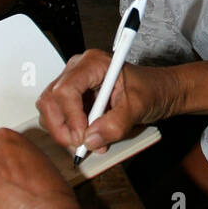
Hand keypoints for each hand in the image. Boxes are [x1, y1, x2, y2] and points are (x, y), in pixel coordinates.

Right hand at [36, 50, 181, 153]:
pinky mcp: (72, 97)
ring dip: (63, 131)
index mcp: (93, 64)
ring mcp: (73, 83)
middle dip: (61, 127)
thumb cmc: (150, 89)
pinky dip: (68, 131)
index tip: (82, 135)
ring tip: (88, 141)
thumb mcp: (138, 107)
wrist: (158, 91)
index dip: (71, 116)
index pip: (66, 89)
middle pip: (51, 99)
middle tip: (80, 144)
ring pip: (49, 109)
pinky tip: (87, 136)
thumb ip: (116, 124)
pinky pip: (58, 116)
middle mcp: (78, 70)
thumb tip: (91, 139)